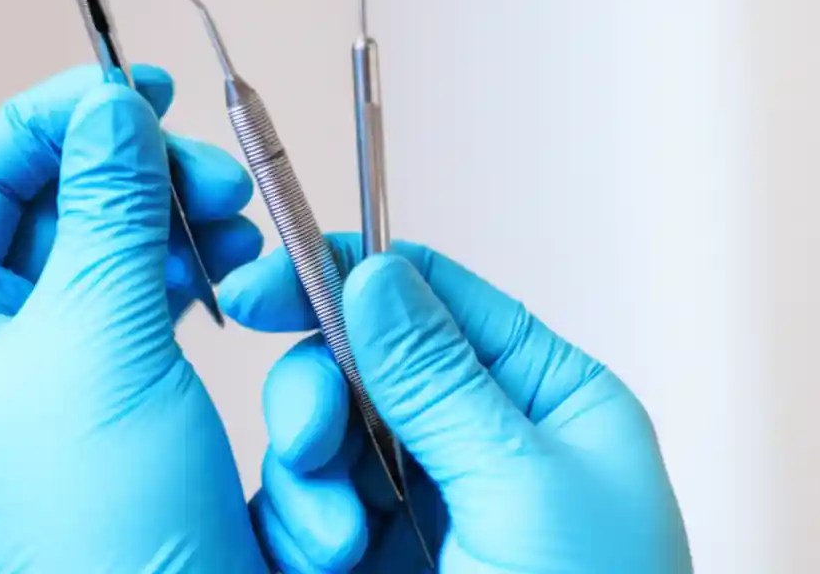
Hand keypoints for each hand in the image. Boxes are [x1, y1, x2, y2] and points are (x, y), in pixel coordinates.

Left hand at [0, 64, 268, 572]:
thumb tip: (111, 104)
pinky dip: (190, 268)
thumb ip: (109, 204)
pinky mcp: (118, 391)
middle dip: (133, 173)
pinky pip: (145, 299)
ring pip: (108, 250)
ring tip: (235, 216)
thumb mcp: (103, 335)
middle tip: (208, 166)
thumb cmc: (109, 515)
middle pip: (50, 209)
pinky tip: (234, 261)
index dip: (49, 120)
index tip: (129, 87)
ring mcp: (53, 371)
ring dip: (172, 218)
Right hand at [221, 236, 691, 572]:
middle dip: (321, 396)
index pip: (438, 300)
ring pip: (323, 440)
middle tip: (310, 440)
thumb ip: (439, 379)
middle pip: (362, 365)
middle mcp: (478, 442)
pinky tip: (322, 564)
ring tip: (335, 542)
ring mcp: (420, 506)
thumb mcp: (526, 491)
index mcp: (546, 401)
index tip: (273, 284)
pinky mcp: (370, 561)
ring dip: (308, 480)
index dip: (350, 276)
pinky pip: (305, 511)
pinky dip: (298, 529)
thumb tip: (374, 274)